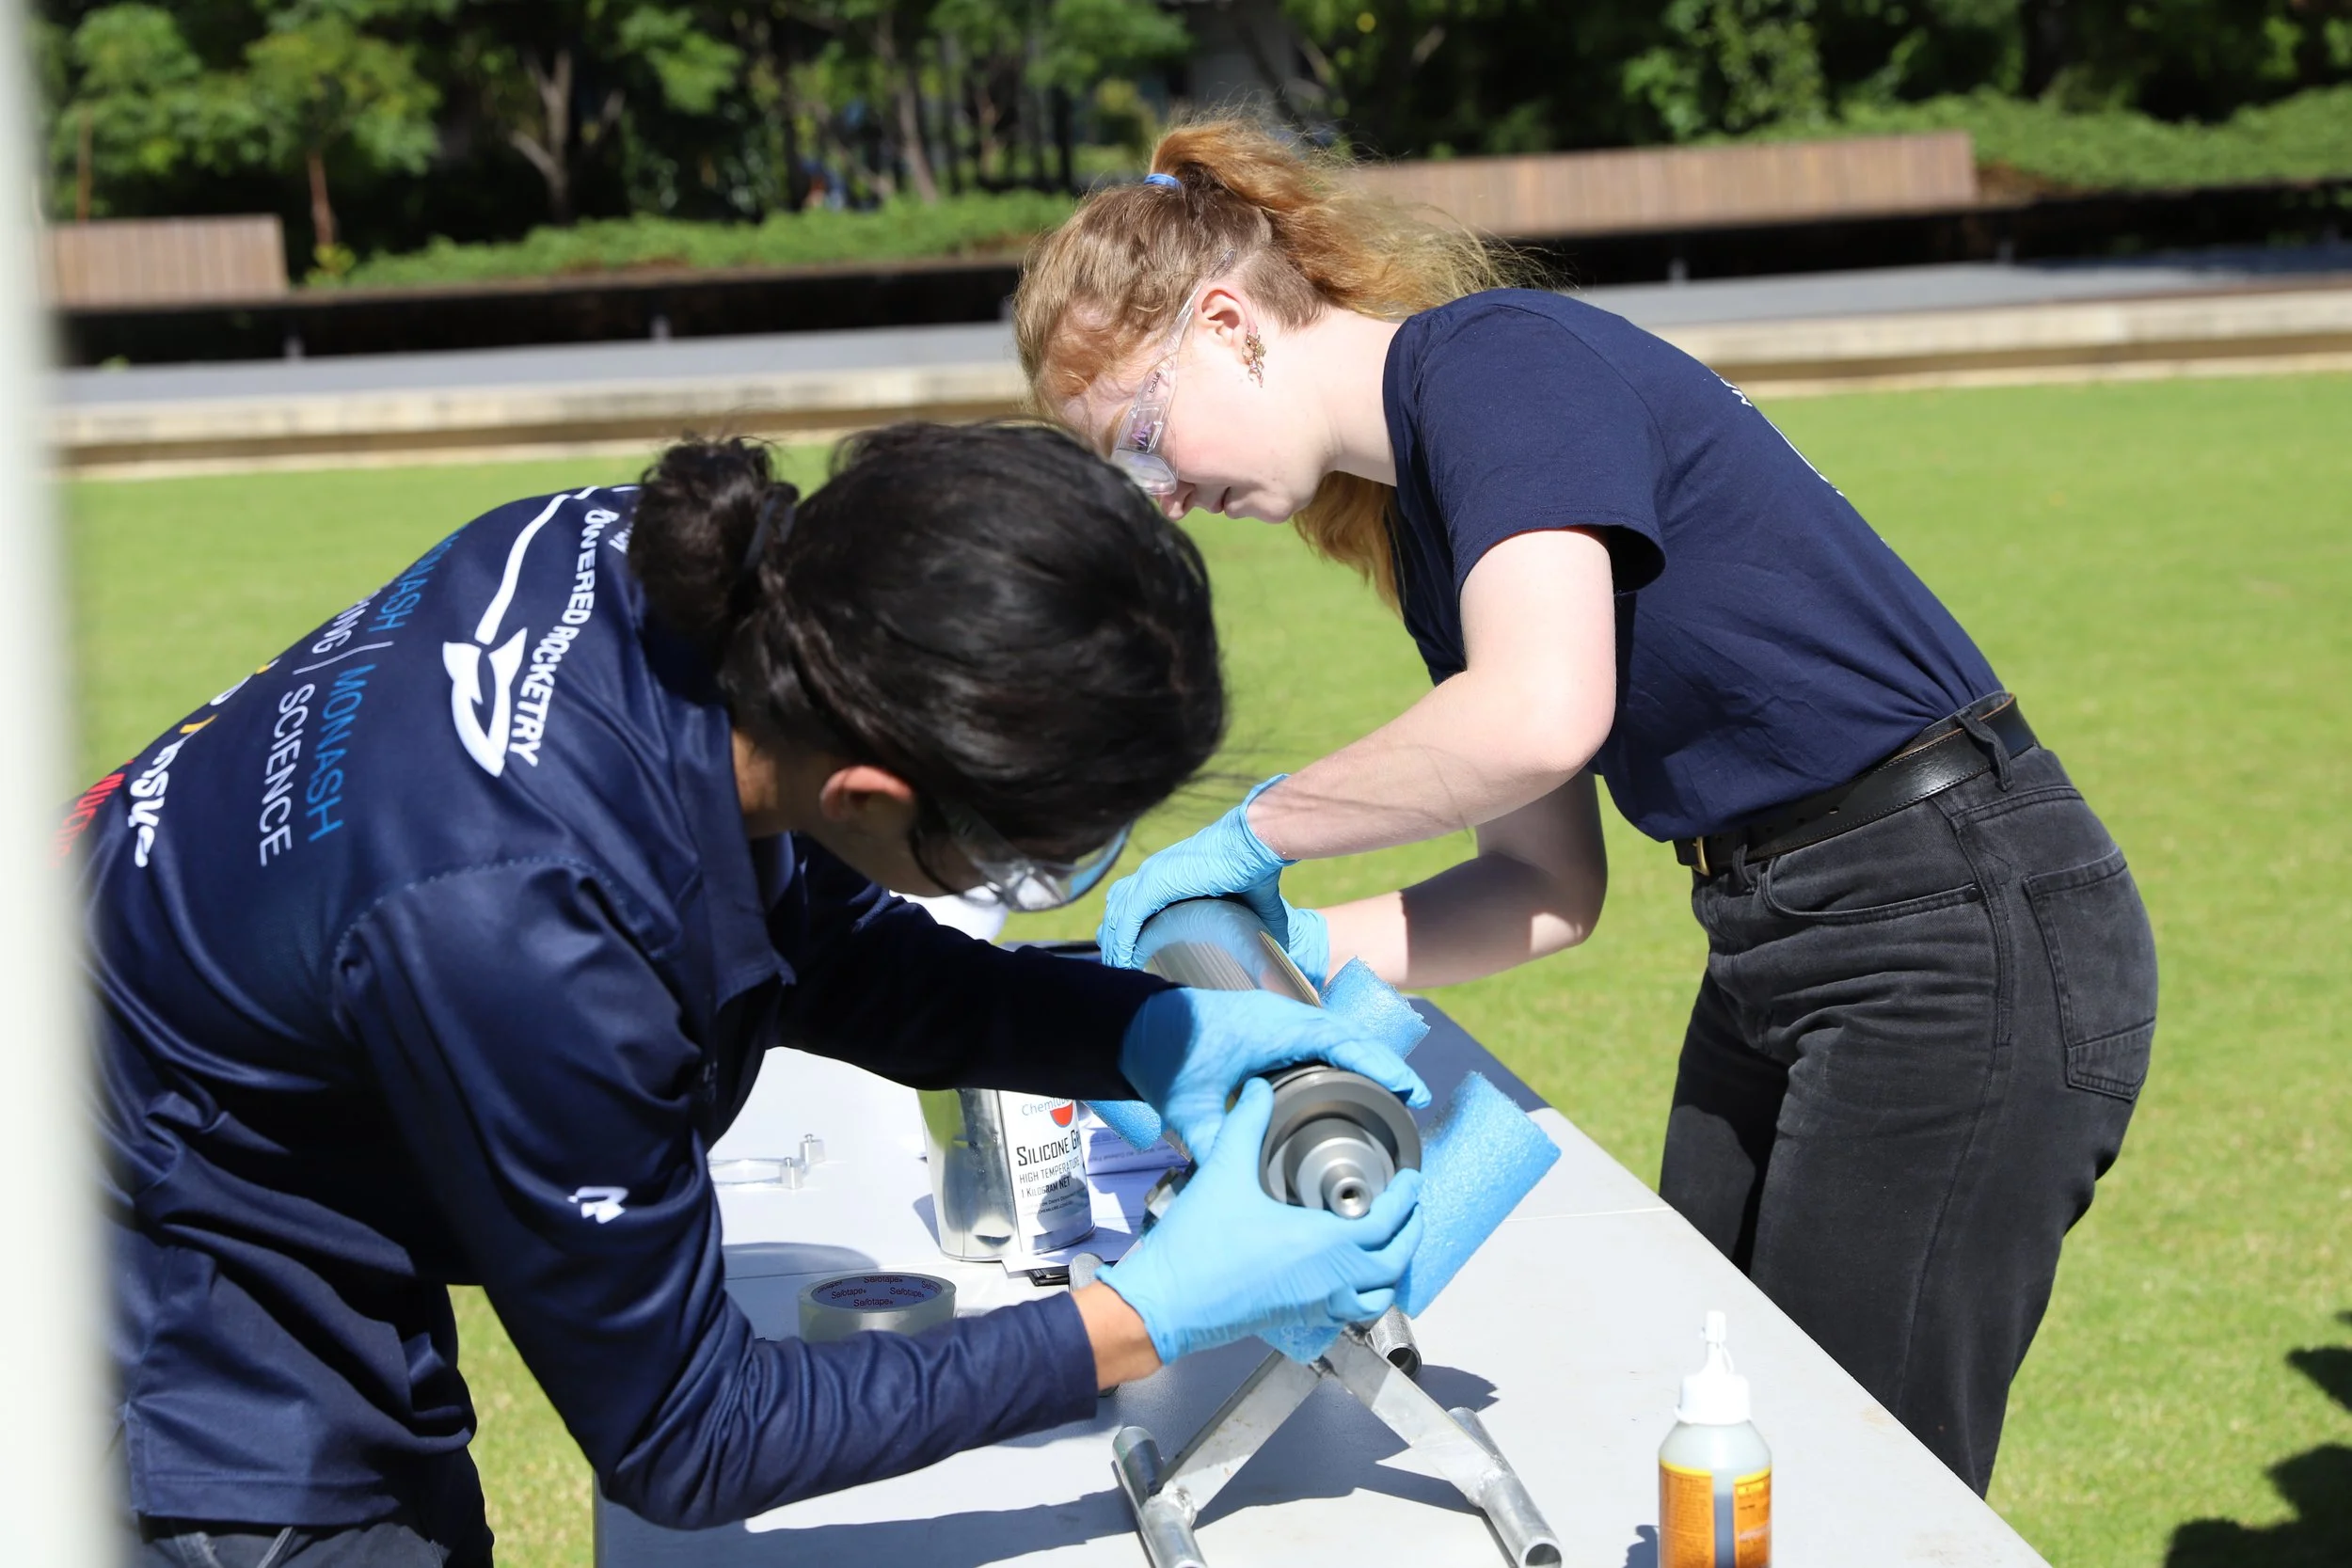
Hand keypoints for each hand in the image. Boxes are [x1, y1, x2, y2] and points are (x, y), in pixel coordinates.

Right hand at [1097, 1077, 1424, 1364]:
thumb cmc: (1196, 1246)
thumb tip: (1258, 1088)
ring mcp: (1317, 1305)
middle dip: (1410, 1231)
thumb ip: (1246, 1124)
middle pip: (1396, 1261)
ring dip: (1392, 1268)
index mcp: (1322, 1243)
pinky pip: (1351, 1312)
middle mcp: (1329, 1279)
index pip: (1388, 1220)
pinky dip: (1365, 1294)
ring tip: (1389, 1243)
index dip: (1407, 1198)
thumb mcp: (1223, 1172)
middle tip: (1410, 1206)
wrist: (1166, 1303)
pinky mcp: (1300, 1319)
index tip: (1412, 1179)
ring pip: (1379, 1294)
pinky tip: (1350, 1276)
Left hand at [1099, 778, 1327, 985]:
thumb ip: (1256, 924)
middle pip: (1119, 907)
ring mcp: (1151, 876)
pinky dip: (1122, 943)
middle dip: (1113, 937)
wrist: (1255, 844)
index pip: (1134, 899)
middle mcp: (1155, 872)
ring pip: (1118, 915)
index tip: (1127, 952)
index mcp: (1171, 873)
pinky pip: (1127, 919)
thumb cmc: (1255, 868)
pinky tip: (1122, 963)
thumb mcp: (1249, 903)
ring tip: (1117, 970)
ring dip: (1114, 944)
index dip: (1126, 925)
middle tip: (1116, 965)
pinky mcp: (1154, 883)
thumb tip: (1280, 949)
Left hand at [1120, 986, 1428, 1160]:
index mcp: (1269, 1029)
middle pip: (1348, 1036)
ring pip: (1336, 1035)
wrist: (1137, 1027)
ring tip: (1396, 1095)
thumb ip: (1217, 1144)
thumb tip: (1241, 1186)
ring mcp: (1278, 1018)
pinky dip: (1344, 1057)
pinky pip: (1319, 1038)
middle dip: (1384, 1066)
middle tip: (1415, 1101)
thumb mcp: (1189, 1109)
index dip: (1378, 1064)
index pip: (1338, 1041)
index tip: (1408, 1088)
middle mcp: (1281, 1016)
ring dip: (1367, 1060)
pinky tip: (1357, 1083)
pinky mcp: (1272, 1027)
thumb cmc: (1164, 1057)